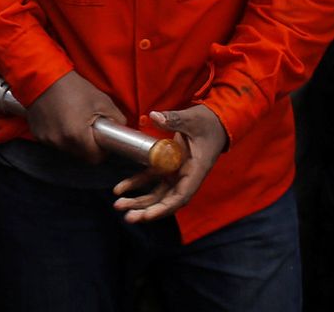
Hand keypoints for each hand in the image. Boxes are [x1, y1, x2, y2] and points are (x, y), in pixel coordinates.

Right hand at [25, 70, 125, 162]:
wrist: (43, 76)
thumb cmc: (71, 87)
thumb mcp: (101, 100)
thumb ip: (116, 119)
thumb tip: (121, 129)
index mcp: (77, 135)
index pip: (95, 158)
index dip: (102, 150)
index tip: (101, 140)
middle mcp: (60, 141)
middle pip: (81, 155)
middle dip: (87, 145)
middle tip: (88, 127)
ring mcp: (47, 139)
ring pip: (67, 149)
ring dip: (72, 141)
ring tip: (73, 120)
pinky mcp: (38, 135)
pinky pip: (54, 142)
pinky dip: (59, 135)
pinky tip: (60, 119)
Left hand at [113, 105, 228, 222]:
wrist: (215, 121)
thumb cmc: (208, 123)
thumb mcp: (193, 119)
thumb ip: (174, 119)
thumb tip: (156, 116)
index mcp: (196, 170)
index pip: (181, 196)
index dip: (164, 208)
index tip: (148, 215)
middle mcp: (185, 177)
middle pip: (166, 200)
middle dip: (147, 211)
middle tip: (129, 217)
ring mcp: (175, 173)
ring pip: (156, 194)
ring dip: (138, 201)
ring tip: (119, 205)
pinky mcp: (167, 166)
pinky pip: (150, 179)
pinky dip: (135, 184)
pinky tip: (120, 189)